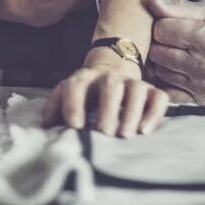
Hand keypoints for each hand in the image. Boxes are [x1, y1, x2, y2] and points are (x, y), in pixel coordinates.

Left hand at [42, 49, 171, 136]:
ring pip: (136, 90)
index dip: (74, 103)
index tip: (74, 126)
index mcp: (84, 78)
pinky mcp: (151, 90)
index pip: (76, 85)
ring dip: (131, 112)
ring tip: (125, 135)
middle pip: (110, 85)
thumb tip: (46, 127)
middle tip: (104, 133)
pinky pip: (159, 97)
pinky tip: (145, 131)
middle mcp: (109, 76)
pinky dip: (154, 113)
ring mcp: (132, 82)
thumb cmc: (86, 93)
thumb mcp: (67, 95)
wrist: (112, 70)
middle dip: (108, 108)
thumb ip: (55, 108)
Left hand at [145, 0, 204, 105]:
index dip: (161, 23)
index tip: (169, 22)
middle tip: (170, 36)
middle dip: (159, 42)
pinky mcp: (204, 98)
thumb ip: (179, 7)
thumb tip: (151, 2)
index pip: (161, 30)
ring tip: (176, 51)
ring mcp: (204, 85)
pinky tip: (178, 69)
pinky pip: (171, 91)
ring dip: (162, 61)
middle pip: (158, 52)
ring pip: (161, 72)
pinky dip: (169, 80)